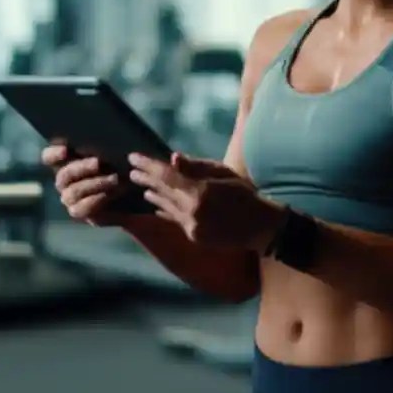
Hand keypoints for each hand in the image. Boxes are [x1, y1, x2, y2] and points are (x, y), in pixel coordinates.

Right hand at [41, 143, 130, 226]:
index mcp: (66, 161)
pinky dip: (95, 200)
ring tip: (114, 179)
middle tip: (98, 163)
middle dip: (81, 167)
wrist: (130, 192)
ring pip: (72, 192)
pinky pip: (79, 209)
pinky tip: (110, 193)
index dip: (53, 154)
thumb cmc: (121, 166)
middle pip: (63, 174)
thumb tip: (95, 141)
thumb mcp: (113, 153)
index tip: (65, 150)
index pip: (49, 157)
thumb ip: (101, 147)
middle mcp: (64, 180)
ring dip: (94, 184)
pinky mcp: (79, 212)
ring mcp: (69, 198)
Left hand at [128, 152, 284, 249]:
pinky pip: (174, 219)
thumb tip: (172, 158)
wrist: (260, 226)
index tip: (133, 157)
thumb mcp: (223, 173)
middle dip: (145, 179)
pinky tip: (156, 205)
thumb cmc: (244, 193)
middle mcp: (192, 210)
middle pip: (161, 191)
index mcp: (200, 191)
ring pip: (165, 207)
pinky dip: (164, 210)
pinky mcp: (194, 235)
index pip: (166, 175)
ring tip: (142, 187)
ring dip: (152, 195)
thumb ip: (196, 166)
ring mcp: (191, 226)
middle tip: (131, 171)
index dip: (148, 165)